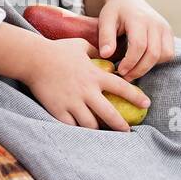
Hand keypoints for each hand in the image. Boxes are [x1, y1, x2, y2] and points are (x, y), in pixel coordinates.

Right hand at [22, 36, 150, 131]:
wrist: (34, 59)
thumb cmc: (57, 50)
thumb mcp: (80, 45)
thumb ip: (95, 51)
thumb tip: (104, 53)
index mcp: (95, 76)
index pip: (121, 87)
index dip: (135, 97)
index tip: (146, 104)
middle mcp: (87, 91)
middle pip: (109, 114)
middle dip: (120, 126)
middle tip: (127, 131)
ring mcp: (72, 102)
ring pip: (90, 124)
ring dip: (98, 130)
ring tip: (102, 134)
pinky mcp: (58, 110)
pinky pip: (71, 126)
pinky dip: (77, 130)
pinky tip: (81, 133)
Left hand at [96, 0, 174, 80]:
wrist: (127, 0)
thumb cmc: (115, 11)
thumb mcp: (105, 20)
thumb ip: (105, 37)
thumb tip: (105, 55)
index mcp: (139, 19)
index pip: (139, 45)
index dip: (130, 62)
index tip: (119, 71)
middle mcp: (155, 23)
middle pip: (153, 53)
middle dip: (139, 69)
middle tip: (126, 76)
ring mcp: (165, 27)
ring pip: (164, 55)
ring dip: (149, 66)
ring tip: (133, 69)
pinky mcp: (169, 33)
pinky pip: (169, 53)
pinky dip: (157, 61)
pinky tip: (143, 60)